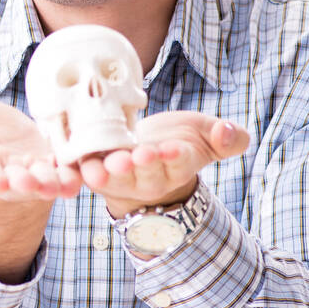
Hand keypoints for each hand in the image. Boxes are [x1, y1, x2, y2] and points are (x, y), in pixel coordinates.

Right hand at [0, 98, 81, 201]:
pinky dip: (82, 168)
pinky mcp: (60, 159)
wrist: (6, 133)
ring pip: (51, 178)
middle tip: (34, 182)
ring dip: (59, 182)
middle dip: (29, 183)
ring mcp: (39, 168)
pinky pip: (73, 166)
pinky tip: (95, 168)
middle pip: (22, 181)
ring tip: (69, 183)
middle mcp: (13, 172)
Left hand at [77, 111, 249, 216]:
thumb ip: (226, 138)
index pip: (178, 162)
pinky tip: (79, 166)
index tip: (174, 148)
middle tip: (142, 155)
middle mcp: (148, 176)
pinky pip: (87, 174)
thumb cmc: (176, 140)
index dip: (175, 156)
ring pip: (115, 176)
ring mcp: (120, 176)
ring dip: (112, 171)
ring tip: (113, 162)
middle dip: (144, 164)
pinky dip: (82, 171)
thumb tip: (229, 131)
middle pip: (146, 172)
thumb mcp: (204, 135)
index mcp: (177, 166)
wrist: (141, 151)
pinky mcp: (95, 172)